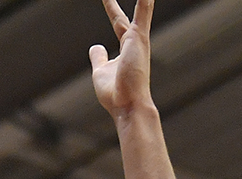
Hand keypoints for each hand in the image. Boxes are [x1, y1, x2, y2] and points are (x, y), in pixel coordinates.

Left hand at [89, 0, 154, 119]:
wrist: (127, 105)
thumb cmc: (115, 93)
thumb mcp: (100, 70)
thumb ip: (99, 57)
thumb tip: (96, 47)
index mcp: (127, 45)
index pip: (118, 19)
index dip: (112, 6)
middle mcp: (135, 39)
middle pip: (127, 9)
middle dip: (117, 1)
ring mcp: (138, 38)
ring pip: (142, 7)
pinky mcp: (139, 38)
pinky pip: (144, 11)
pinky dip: (145, 0)